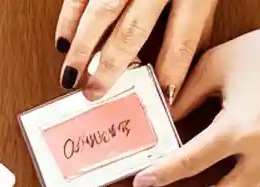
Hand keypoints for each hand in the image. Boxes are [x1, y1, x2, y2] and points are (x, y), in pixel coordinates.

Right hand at [56, 0, 217, 97]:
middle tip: (96, 94)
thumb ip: (195, 18)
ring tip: (72, 77)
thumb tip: (179, 61)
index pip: (183, 37)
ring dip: (83, 49)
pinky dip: (69, 18)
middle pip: (133, 30)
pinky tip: (63, 41)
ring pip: (101, 13)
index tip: (164, 99)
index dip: (172, 71)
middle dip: (112, 67)